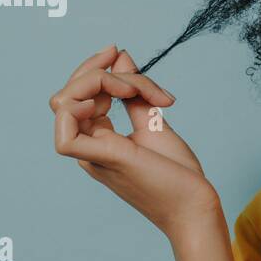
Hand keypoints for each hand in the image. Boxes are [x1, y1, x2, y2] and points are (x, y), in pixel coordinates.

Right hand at [50, 44, 220, 237]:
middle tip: (137, 79)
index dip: (94, 67)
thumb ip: (135, 96)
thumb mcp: (154, 124)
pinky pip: (65, 138)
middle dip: (98, 70)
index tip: (120, 54)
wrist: (196, 207)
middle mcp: (89, 148)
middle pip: (67, 95)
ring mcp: (94, 155)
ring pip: (64, 105)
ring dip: (96, 82)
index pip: (75, 95)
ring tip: (134, 90)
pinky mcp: (107, 160)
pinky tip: (109, 99)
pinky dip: (76, 110)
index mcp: (98, 139)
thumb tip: (121, 59)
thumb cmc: (177, 175)